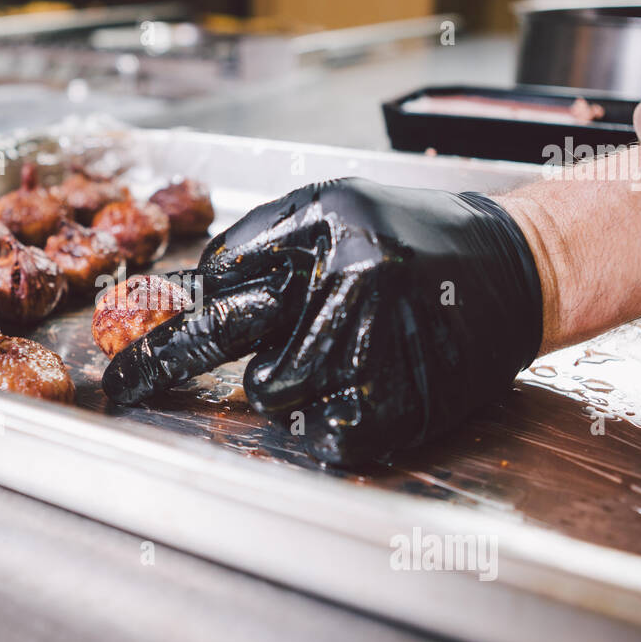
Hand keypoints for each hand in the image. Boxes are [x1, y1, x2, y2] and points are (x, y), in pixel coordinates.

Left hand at [102, 178, 543, 465]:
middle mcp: (353, 290)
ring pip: (278, 399)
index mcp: (328, 232)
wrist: (517, 268)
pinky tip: (353, 389)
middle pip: (236, 352)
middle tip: (141, 384)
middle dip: (191, 365)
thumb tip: (196, 290)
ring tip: (329, 358)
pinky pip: (326, 436)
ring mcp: (382, 351)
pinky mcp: (406, 403)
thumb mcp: (333, 205)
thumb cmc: (414, 233)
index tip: (123, 372)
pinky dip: (324, 424)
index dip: (168, 331)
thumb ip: (261, 241)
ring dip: (285, 389)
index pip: (217, 290)